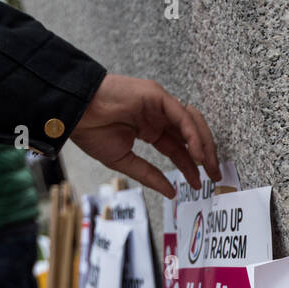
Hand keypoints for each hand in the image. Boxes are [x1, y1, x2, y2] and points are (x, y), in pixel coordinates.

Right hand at [69, 73, 219, 197]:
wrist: (74, 113)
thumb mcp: (124, 161)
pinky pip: (181, 116)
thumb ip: (149, 175)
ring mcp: (158, 104)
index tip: (198, 183)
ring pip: (191, 122)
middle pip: (190, 134)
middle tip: (214, 176)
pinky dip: (192, 134)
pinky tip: (196, 152)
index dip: (190, 166)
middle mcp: (157, 115)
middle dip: (205, 155)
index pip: (178, 148)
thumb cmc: (90, 131)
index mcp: (149, 128)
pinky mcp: (156, 95)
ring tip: (208, 166)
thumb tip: (171, 192)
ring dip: (203, 144)